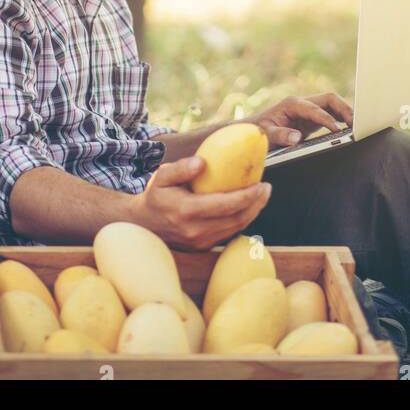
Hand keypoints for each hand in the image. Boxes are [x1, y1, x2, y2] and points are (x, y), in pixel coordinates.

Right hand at [130, 155, 271, 249]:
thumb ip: (181, 168)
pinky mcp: (202, 247)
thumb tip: (202, 162)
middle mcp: (196, 231)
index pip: (226, 205)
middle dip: (256, 204)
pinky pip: (228, 233)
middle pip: (236, 220)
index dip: (248, 196)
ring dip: (252, 213)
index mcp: (187, 212)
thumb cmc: (155, 196)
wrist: (142, 224)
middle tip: (267, 188)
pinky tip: (247, 206)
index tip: (262, 184)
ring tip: (261, 196)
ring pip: (235, 229)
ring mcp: (200, 242)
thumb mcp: (161, 176)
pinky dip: (242, 220)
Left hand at [248, 92, 352, 149]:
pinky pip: (330, 115)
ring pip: (332, 105)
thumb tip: (296, 137)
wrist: (252, 130)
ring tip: (358, 125)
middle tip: (356, 123)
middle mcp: (302, 103)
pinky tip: (349, 128)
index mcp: (292, 104)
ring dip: (345, 113)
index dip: (326, 119)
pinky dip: (341, 119)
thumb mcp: (265, 134)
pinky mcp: (310, 119)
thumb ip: (279, 135)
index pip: (315, 109)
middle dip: (343, 108)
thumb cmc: (257, 131)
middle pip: (329, 99)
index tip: (336, 130)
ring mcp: (307, 110)